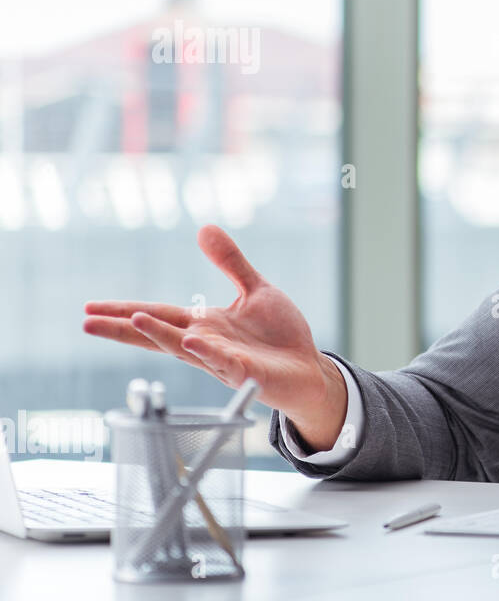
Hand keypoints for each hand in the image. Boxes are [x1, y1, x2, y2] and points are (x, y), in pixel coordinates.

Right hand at [83, 225, 346, 450]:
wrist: (308, 368)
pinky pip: (222, 361)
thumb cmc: (279, 335)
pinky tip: (189, 342)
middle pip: (157, 333)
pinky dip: (206, 352)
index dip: (124, 311)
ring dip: (160, 335)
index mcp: (204, 324)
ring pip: (184, 348)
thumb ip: (230, 262)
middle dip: (123, 328)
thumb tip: (204, 228)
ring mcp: (223, 360)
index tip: (89, 308)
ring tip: (135, 321)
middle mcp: (205, 343)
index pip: (158, 314)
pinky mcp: (245, 372)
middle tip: (87, 322)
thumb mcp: (254, 290)